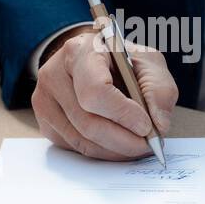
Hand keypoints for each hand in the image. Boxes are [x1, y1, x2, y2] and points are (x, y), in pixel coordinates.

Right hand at [33, 24, 178, 160]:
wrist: (93, 61)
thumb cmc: (120, 61)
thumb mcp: (148, 62)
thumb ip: (160, 89)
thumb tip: (158, 125)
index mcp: (80, 51)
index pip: (96, 90)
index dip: (123, 114)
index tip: (146, 126)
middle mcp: (54, 74)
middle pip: (88, 123)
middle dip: (124, 141)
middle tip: (148, 145)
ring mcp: (44, 100)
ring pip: (82, 141)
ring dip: (116, 151)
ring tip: (137, 145)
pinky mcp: (45, 122)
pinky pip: (75, 148)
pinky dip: (102, 152)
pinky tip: (117, 143)